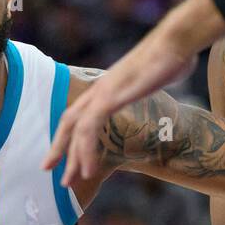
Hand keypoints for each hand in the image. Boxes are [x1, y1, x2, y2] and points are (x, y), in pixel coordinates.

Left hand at [42, 0, 224, 183]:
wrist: (177, 42)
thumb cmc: (173, 57)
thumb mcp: (156, 79)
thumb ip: (151, 84)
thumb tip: (164, 80)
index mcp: (107, 87)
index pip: (78, 113)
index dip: (66, 134)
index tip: (61, 153)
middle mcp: (99, 90)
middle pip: (68, 122)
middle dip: (58, 148)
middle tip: (47, 170)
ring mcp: (103, 92)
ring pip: (76, 129)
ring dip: (72, 157)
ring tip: (69, 182)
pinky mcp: (111, 97)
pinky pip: (90, 128)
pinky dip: (86, 150)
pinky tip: (89, 169)